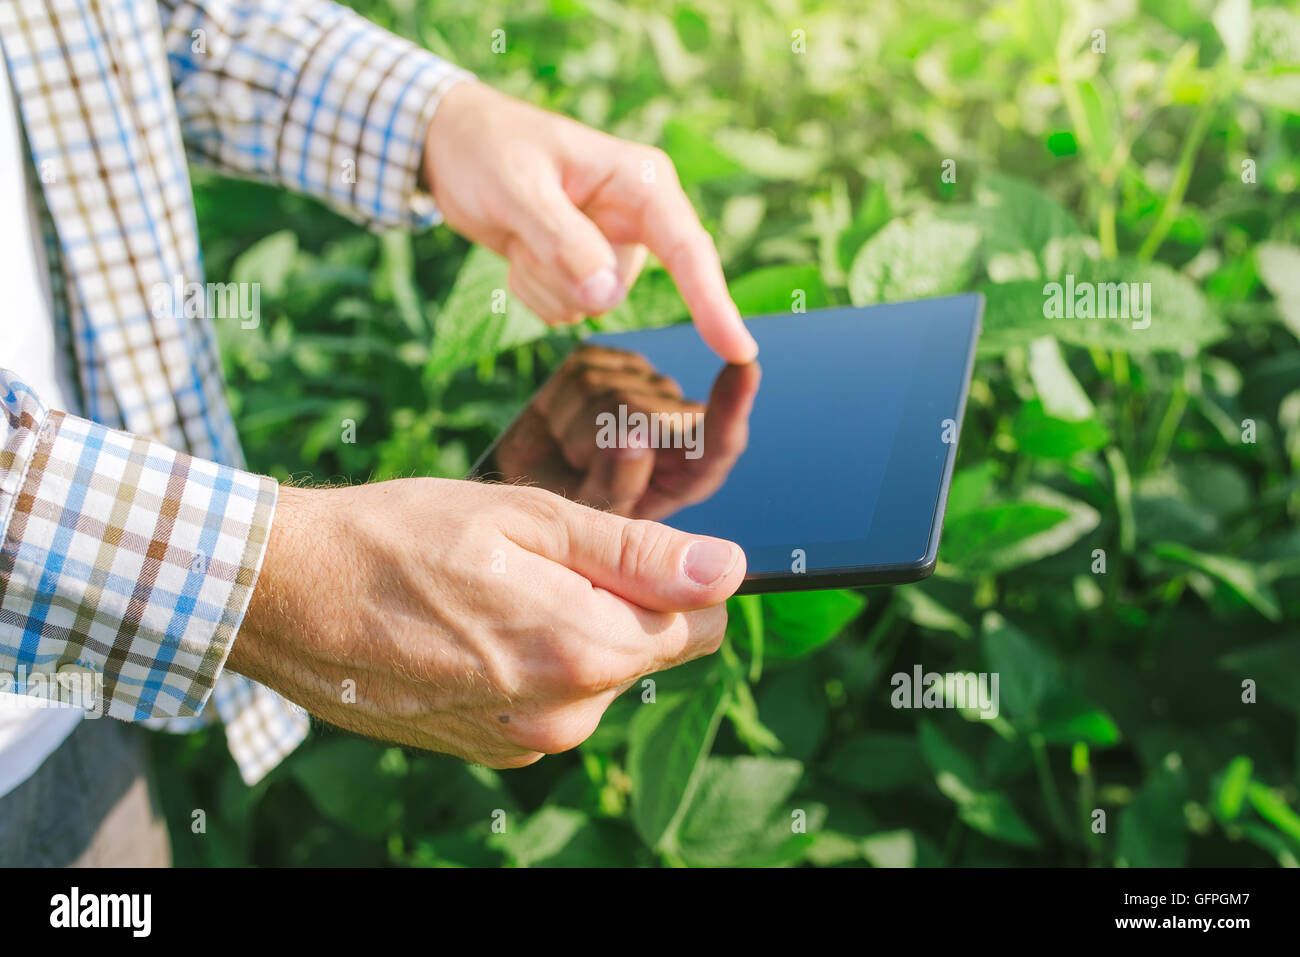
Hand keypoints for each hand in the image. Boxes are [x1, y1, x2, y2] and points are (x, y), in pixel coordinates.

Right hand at [231, 479, 745, 767]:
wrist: (285, 595)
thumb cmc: (399, 536)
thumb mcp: (527, 518)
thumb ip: (636, 554)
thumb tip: (727, 570)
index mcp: (585, 650)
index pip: (699, 624)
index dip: (672, 578)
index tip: (619, 549)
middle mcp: (565, 716)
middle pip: (645, 650)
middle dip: (614, 601)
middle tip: (534, 559)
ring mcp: (524, 743)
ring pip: (594, 674)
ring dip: (567, 630)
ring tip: (490, 590)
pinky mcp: (491, 751)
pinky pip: (548, 699)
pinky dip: (528, 662)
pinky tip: (470, 627)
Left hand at [422, 81, 758, 363]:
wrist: (453, 146)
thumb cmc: (490, 149)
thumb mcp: (518, 188)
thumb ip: (563, 242)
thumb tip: (607, 297)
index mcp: (641, 182)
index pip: (688, 250)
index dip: (714, 302)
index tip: (739, 349)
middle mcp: (637, 219)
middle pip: (616, 288)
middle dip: (561, 274)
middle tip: (523, 223)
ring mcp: (612, 249)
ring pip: (586, 307)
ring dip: (541, 280)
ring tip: (521, 228)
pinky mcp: (586, 272)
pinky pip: (564, 312)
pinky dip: (531, 288)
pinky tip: (519, 247)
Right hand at [490, 344, 758, 519]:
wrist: (515, 501)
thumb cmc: (560, 530)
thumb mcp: (589, 529)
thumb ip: (616, 493)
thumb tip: (634, 438)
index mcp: (686, 475)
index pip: (717, 445)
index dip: (732, 406)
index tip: (747, 366)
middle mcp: (673, 426)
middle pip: (652, 415)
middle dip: (604, 447)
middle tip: (577, 473)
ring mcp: (641, 388)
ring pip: (612, 393)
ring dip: (576, 434)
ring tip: (565, 456)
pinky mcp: (605, 361)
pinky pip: (583, 371)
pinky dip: (559, 404)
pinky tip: (557, 427)